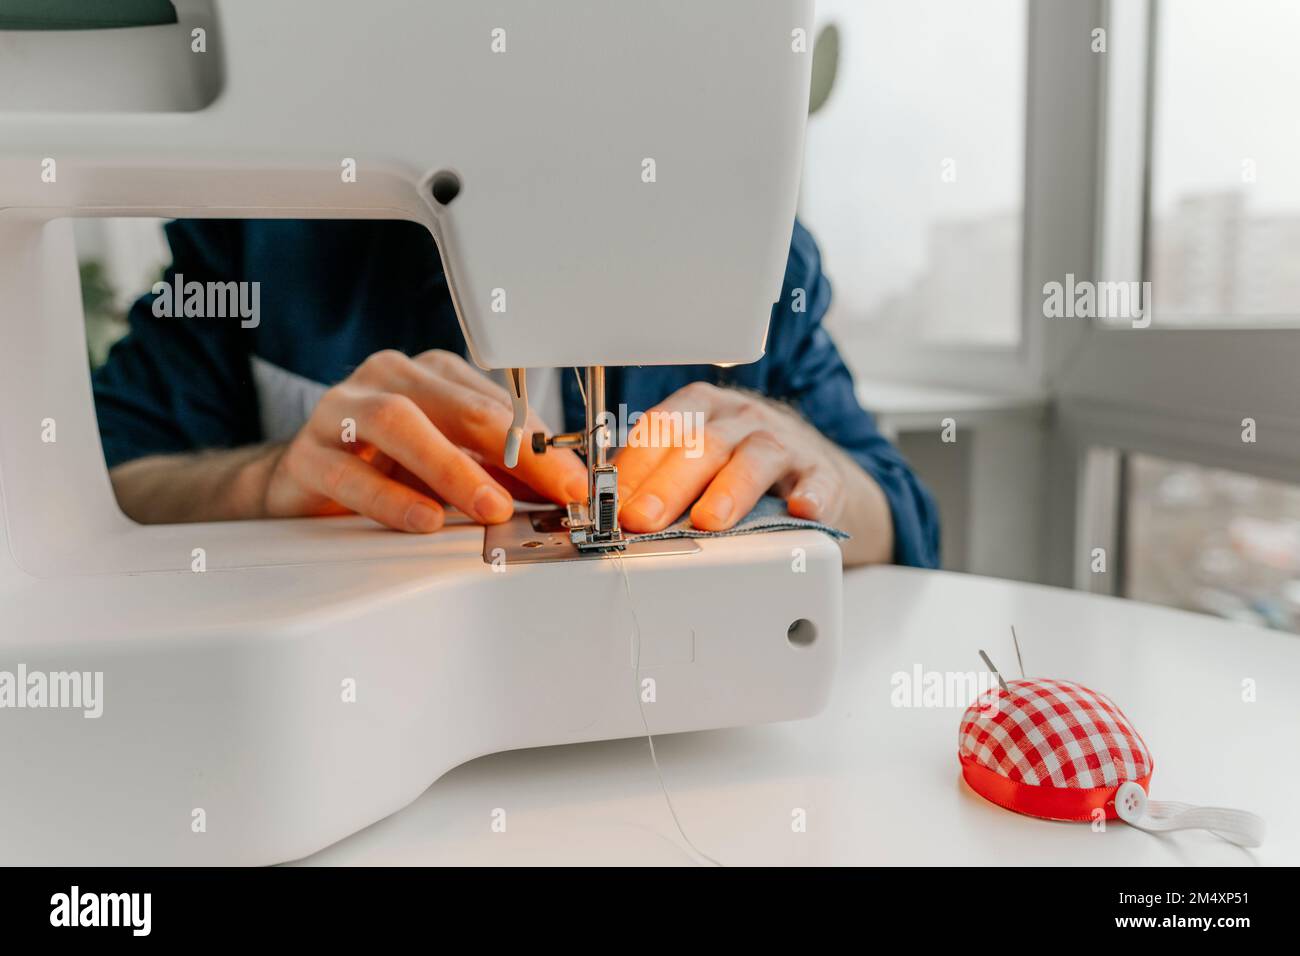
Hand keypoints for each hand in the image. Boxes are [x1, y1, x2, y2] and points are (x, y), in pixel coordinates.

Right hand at [262, 350, 588, 531]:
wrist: (303, 484)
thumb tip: (562, 491)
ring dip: (453, 469)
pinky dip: (391, 498)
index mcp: (432, 375)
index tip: (577, 483)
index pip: (498, 405)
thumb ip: (502, 472)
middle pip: (459, 408)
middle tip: (552, 492)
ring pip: (399, 423)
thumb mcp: (453, 464)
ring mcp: (342, 411)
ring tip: (491, 508)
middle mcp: (388, 380)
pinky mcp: (307, 454)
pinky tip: (424, 519)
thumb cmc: (385, 467)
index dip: (542, 446)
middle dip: (514, 454)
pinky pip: (349, 473)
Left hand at [615, 382, 893, 564]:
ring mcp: (782, 443)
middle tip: (642, 518)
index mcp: (700, 409)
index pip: (661, 430)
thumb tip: (582, 492)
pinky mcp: (820, 473)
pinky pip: (817, 481)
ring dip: (730, 489)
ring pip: (754, 457)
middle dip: (667, 484)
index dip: (633, 467)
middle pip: (701, 444)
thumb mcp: (686, 459)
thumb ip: (642, 474)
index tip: (611, 502)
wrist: (807, 471)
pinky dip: (810, 495)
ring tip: (709, 520)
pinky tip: (801, 510)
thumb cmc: (733, 466)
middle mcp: (740, 418)